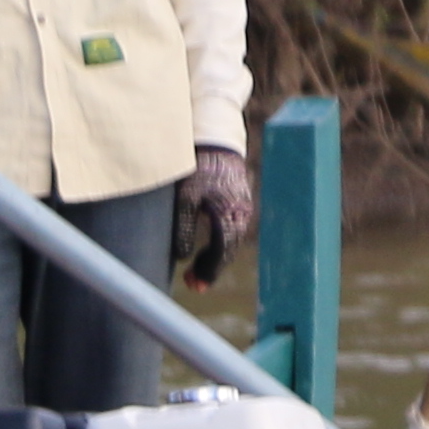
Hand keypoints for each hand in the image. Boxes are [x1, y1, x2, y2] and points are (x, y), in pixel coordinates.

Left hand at [179, 142, 254, 284]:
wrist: (216, 142)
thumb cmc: (196, 168)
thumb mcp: (185, 196)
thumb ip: (184, 226)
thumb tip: (183, 256)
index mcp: (230, 214)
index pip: (223, 251)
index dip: (209, 271)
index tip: (196, 286)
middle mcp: (242, 214)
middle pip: (229, 251)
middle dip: (210, 269)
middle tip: (191, 285)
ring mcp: (244, 208)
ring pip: (231, 242)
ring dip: (214, 259)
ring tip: (193, 273)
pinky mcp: (240, 203)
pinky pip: (232, 231)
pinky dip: (220, 245)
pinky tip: (204, 252)